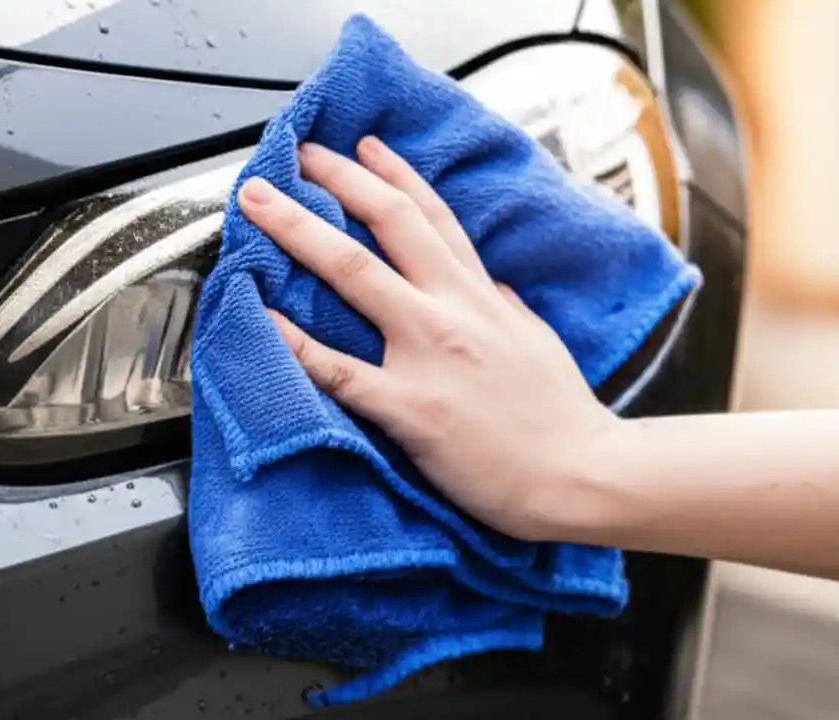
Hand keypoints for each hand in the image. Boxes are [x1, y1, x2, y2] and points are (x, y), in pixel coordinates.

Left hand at [236, 137, 623, 539]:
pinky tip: (261, 317)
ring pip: (354, 273)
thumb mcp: (537, 340)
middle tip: (296, 152)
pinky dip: (295, 342)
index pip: (434, 216)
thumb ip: (504, 307)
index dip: (394, 175)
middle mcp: (452, 310)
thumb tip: (487, 284)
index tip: (362, 146)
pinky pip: (339, 370)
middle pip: (388, 223)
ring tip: (257, 203)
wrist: (582, 477)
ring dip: (299, 230)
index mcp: (481, 296)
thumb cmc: (560, 416)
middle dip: (337, 179)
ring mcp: (428, 355)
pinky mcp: (411, 407)